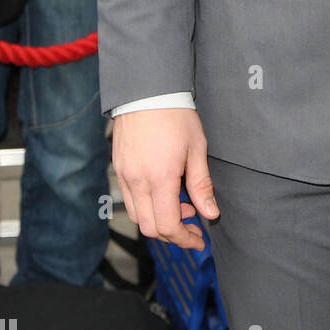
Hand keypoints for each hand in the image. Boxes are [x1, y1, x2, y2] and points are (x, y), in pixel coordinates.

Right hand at [112, 108, 218, 250]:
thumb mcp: (197, 148)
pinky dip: (146, 205)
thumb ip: (202, 184)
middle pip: (150, 227)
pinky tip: (163, 191)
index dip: (184, 239)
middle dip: (173, 233)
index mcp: (160, 178)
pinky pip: (130, 199)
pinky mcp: (118, 168)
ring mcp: (124, 175)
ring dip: (158, 220)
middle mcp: (138, 181)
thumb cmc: (175, 115)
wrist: (147, 90)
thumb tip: (211, 213)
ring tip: (180, 204)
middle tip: (193, 224)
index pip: (168, 226)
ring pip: (137, 216)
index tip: (198, 239)